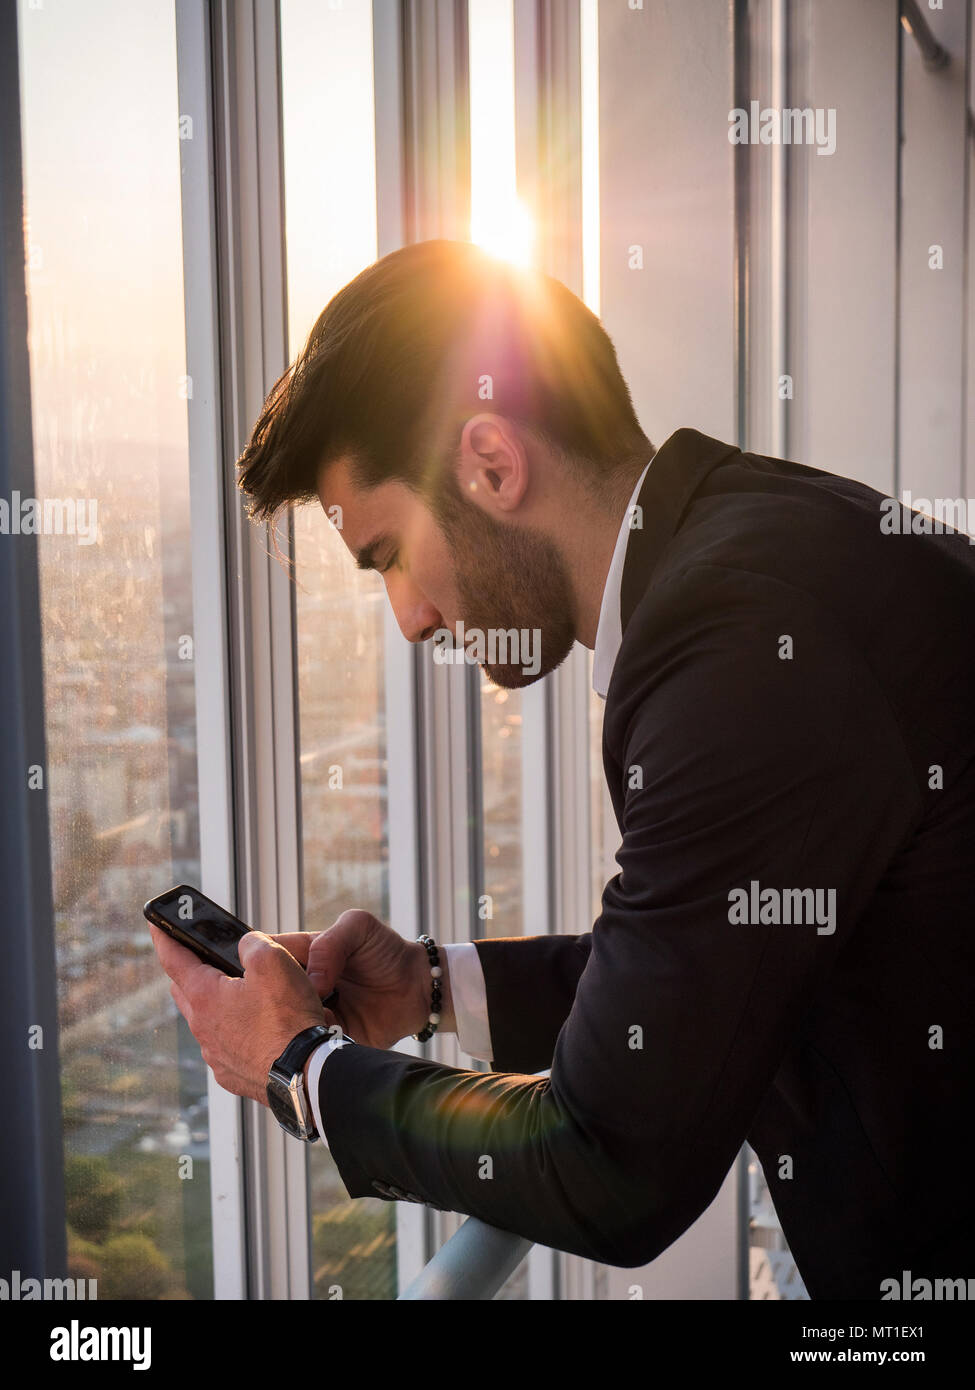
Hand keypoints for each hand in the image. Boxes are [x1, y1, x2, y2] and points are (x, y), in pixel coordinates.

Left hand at [149, 924, 333, 1104]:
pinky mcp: (234, 1074)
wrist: (306, 1074)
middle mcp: (203, 1029)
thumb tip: (246, 946)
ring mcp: (217, 1055)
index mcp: (205, 997)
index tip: (155, 924)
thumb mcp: (273, 960)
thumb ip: (252, 943)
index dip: (164, 936)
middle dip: (192, 971)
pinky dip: (237, 1033)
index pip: (173, 959)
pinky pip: (228, 1047)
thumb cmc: (289, 1020)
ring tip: (245, 995)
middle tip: (206, 958)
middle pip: (186, 991)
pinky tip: (260, 1029)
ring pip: (208, 1021)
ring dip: (218, 1005)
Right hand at [268, 910, 451, 1049]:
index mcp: (301, 955)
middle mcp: (300, 986)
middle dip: (267, 1002)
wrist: (418, 990)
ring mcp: (310, 1014)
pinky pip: (305, 1048)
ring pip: (281, 1024)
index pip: (262, 956)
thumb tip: (313, 980)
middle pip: (265, 995)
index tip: (260, 975)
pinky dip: (307, 1047)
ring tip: (301, 1024)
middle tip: (282, 1006)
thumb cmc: (386, 952)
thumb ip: (331, 942)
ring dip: (287, 1026)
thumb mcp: (359, 928)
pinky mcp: (324, 1040)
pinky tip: (314, 1044)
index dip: (255, 965)